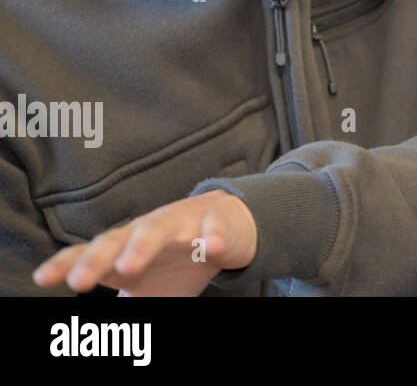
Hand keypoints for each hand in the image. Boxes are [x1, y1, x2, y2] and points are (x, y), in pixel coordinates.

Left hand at [32, 190, 256, 296]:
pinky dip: (212, 236)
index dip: (67, 264)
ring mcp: (180, 223)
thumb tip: (102, 340)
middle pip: (117, 240)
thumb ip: (125, 309)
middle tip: (81, 280)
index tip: (45, 279)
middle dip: (97, 259)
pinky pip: (213, 226)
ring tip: (129, 266)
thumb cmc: (178, 262)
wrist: (227, 228)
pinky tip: (211, 246)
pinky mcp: (215, 220)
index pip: (90, 254)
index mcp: (125, 249)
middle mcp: (146, 231)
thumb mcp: (149, 291)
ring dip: (142, 246)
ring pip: (157, 229)